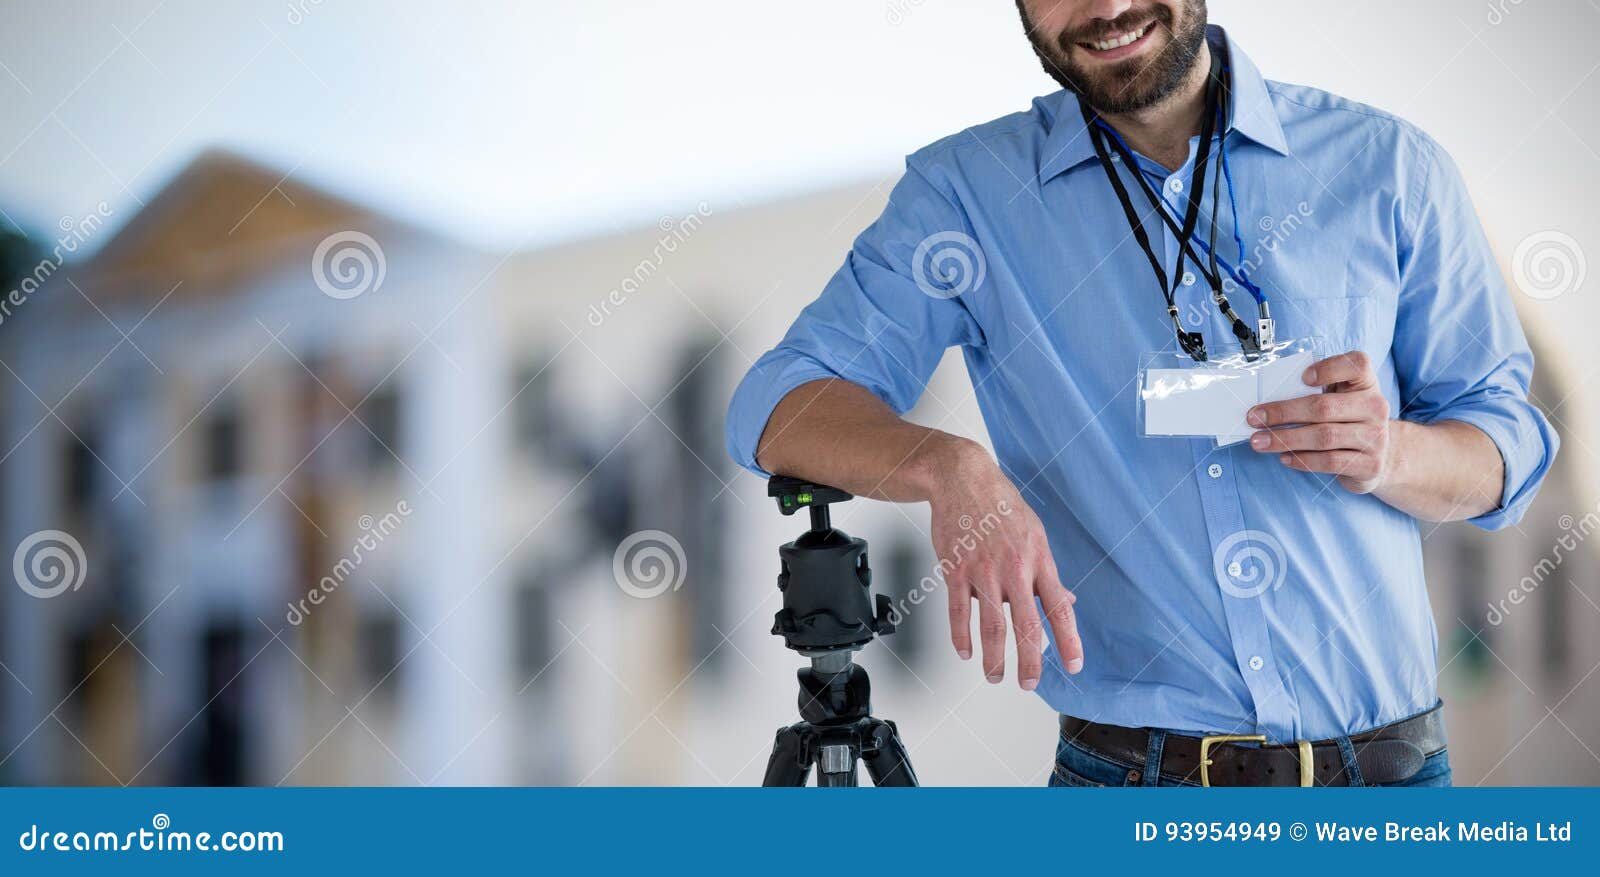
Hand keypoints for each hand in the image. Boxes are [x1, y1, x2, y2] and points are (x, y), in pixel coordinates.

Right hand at [928, 442, 1082, 689]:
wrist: (962, 479)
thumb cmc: (1000, 507)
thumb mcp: (1035, 534)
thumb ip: (1047, 573)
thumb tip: (1068, 602)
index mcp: (1038, 560)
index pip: (1059, 608)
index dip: (1068, 640)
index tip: (1074, 665)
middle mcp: (1014, 568)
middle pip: (1026, 624)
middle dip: (1030, 661)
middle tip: (1029, 684)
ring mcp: (983, 570)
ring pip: (991, 624)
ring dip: (993, 657)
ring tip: (995, 676)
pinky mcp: (955, 570)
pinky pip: (957, 611)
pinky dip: (960, 635)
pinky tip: (965, 651)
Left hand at [1246, 350, 1392, 492]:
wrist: (1379, 457)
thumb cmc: (1347, 420)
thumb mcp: (1338, 398)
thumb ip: (1313, 392)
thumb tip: (1268, 402)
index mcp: (1366, 383)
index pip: (1357, 364)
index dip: (1330, 368)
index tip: (1303, 377)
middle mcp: (1375, 407)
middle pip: (1325, 406)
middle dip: (1284, 412)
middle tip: (1254, 418)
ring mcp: (1375, 437)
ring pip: (1324, 436)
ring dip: (1285, 439)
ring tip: (1259, 441)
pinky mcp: (1369, 465)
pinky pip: (1329, 462)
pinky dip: (1302, 459)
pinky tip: (1283, 457)